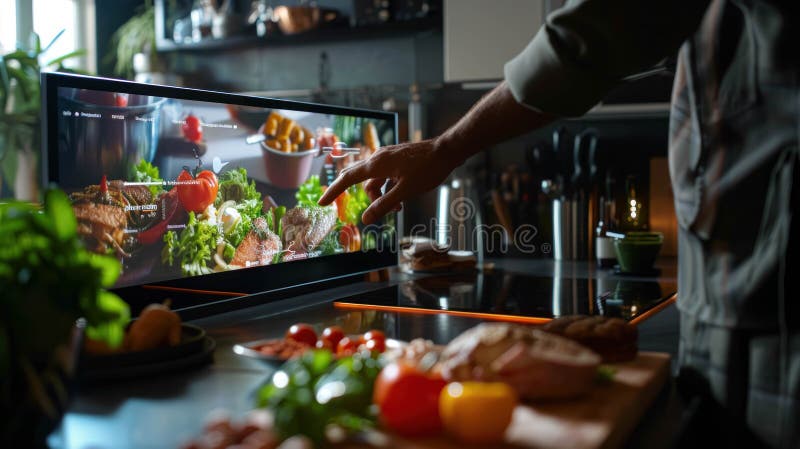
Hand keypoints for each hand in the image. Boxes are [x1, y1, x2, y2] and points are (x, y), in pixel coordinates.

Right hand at [318, 138, 459, 223]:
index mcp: (377, 164)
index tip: (322, 202)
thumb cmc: (428, 169)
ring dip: (381, 196)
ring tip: (397, 209)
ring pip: (375, 181)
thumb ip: (384, 205)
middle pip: (359, 179)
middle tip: (361, 212)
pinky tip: (401, 198)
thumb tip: (366, 219)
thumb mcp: (405, 192)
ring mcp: (388, 157)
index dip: (333, 191)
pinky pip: (385, 176)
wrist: (447, 151)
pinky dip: (389, 188)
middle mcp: (379, 158)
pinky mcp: (397, 159)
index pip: (348, 178)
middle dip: (363, 198)